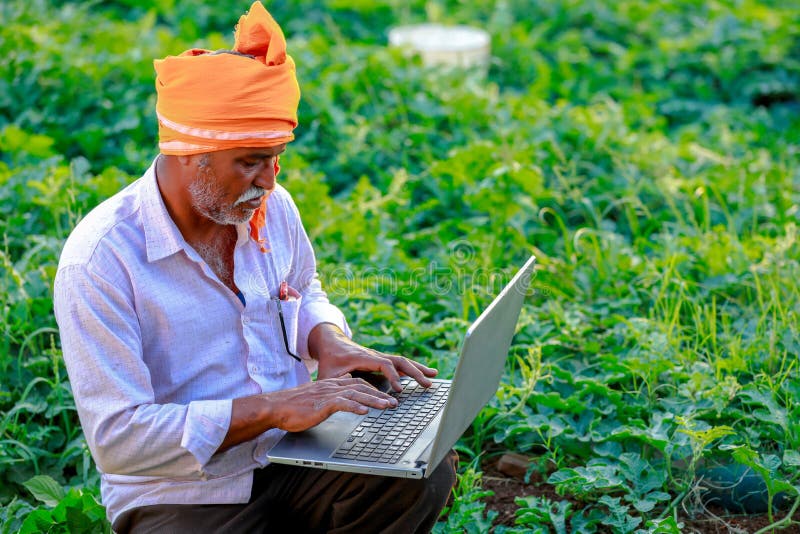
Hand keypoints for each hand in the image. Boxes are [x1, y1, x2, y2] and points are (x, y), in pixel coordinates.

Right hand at [264, 377, 396, 431]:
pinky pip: (342, 403)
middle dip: (380, 394)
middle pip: (362, 387)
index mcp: (331, 384)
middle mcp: (332, 386)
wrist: (275, 407)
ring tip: (387, 406)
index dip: (374, 389)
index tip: (386, 396)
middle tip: (394, 402)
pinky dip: (355, 406)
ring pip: (357, 394)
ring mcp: (328, 394)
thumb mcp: (316, 397)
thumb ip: (330, 393)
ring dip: (374, 400)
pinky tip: (365, 411)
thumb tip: (343, 389)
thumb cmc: (293, 406)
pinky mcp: (322, 404)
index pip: (358, 383)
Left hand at [309, 323, 437, 390]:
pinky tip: (424, 374)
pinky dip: (413, 368)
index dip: (392, 377)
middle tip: (427, 384)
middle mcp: (375, 356)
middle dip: (414, 372)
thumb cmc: (329, 360)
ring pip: (402, 361)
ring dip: (418, 369)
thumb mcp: (327, 373)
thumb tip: (342, 395)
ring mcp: (380, 357)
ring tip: (433, 376)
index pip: (383, 364)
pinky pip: (400, 364)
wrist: (331, 343)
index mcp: (363, 358)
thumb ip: (334, 384)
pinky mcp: (382, 360)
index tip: (399, 390)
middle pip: (399, 361)